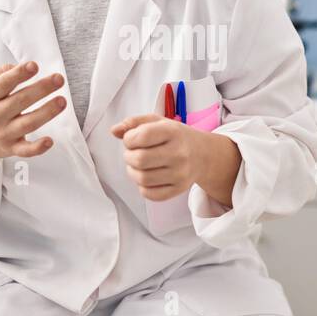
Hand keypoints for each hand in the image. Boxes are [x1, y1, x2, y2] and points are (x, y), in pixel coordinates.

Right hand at [0, 61, 66, 165]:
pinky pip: (25, 151)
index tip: (34, 66)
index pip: (3, 84)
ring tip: (62, 101)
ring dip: (46, 113)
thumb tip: (17, 67)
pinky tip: (50, 141)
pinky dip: (37, 148)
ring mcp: (2, 134)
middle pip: (20, 101)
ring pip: (27, 124)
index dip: (19, 74)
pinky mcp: (10, 149)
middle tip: (59, 79)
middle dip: (41, 89)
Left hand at [110, 113, 240, 206]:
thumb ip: (134, 123)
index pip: (142, 136)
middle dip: (128, 156)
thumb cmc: (176, 137)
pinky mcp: (178, 189)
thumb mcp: (157, 122)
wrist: (202, 154)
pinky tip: (147, 176)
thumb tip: (114, 131)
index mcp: (173, 132)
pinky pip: (150, 194)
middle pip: (139, 160)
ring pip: (142, 178)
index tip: (131, 139)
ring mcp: (180, 173)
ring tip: (138, 165)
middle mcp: (179, 153)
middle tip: (133, 153)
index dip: (129, 139)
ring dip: (132, 172)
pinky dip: (142, 186)